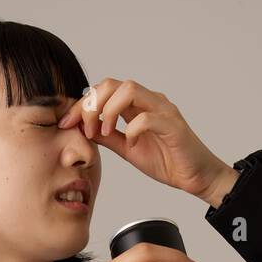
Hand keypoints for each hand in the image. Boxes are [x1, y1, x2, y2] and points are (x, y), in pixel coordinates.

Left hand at [57, 77, 235, 204]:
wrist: (196, 177)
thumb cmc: (167, 161)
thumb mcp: (127, 149)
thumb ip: (108, 137)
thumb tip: (82, 129)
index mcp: (136, 105)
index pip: (103, 91)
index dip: (81, 105)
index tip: (66, 124)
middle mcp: (149, 101)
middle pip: (113, 83)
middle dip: (91, 104)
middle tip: (85, 129)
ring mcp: (163, 110)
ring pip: (129, 90)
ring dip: (109, 110)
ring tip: (104, 133)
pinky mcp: (174, 125)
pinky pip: (148, 117)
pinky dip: (132, 129)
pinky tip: (131, 144)